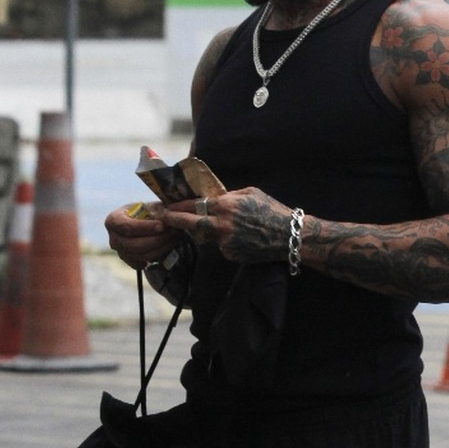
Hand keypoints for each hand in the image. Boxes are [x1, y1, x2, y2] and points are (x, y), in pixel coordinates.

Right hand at [104, 201, 178, 269]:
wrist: (146, 222)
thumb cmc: (148, 212)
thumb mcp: (151, 206)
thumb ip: (158, 211)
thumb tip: (168, 217)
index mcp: (113, 220)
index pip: (127, 226)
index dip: (145, 227)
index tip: (162, 226)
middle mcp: (113, 238)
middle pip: (133, 244)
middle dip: (156, 239)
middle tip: (173, 232)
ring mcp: (120, 251)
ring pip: (140, 255)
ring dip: (160, 248)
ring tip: (174, 238)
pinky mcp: (128, 261)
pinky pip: (142, 263)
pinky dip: (156, 257)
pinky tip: (166, 247)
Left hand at [162, 187, 290, 262]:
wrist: (289, 236)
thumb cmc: (271, 210)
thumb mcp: (250, 193)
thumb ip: (228, 195)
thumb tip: (212, 197)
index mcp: (226, 205)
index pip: (194, 204)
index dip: (177, 205)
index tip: (164, 205)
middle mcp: (222, 224)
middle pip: (190, 223)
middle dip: (173, 219)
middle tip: (159, 217)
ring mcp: (225, 241)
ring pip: (206, 235)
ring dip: (207, 230)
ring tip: (225, 225)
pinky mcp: (230, 254)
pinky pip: (220, 245)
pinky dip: (225, 240)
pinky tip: (241, 237)